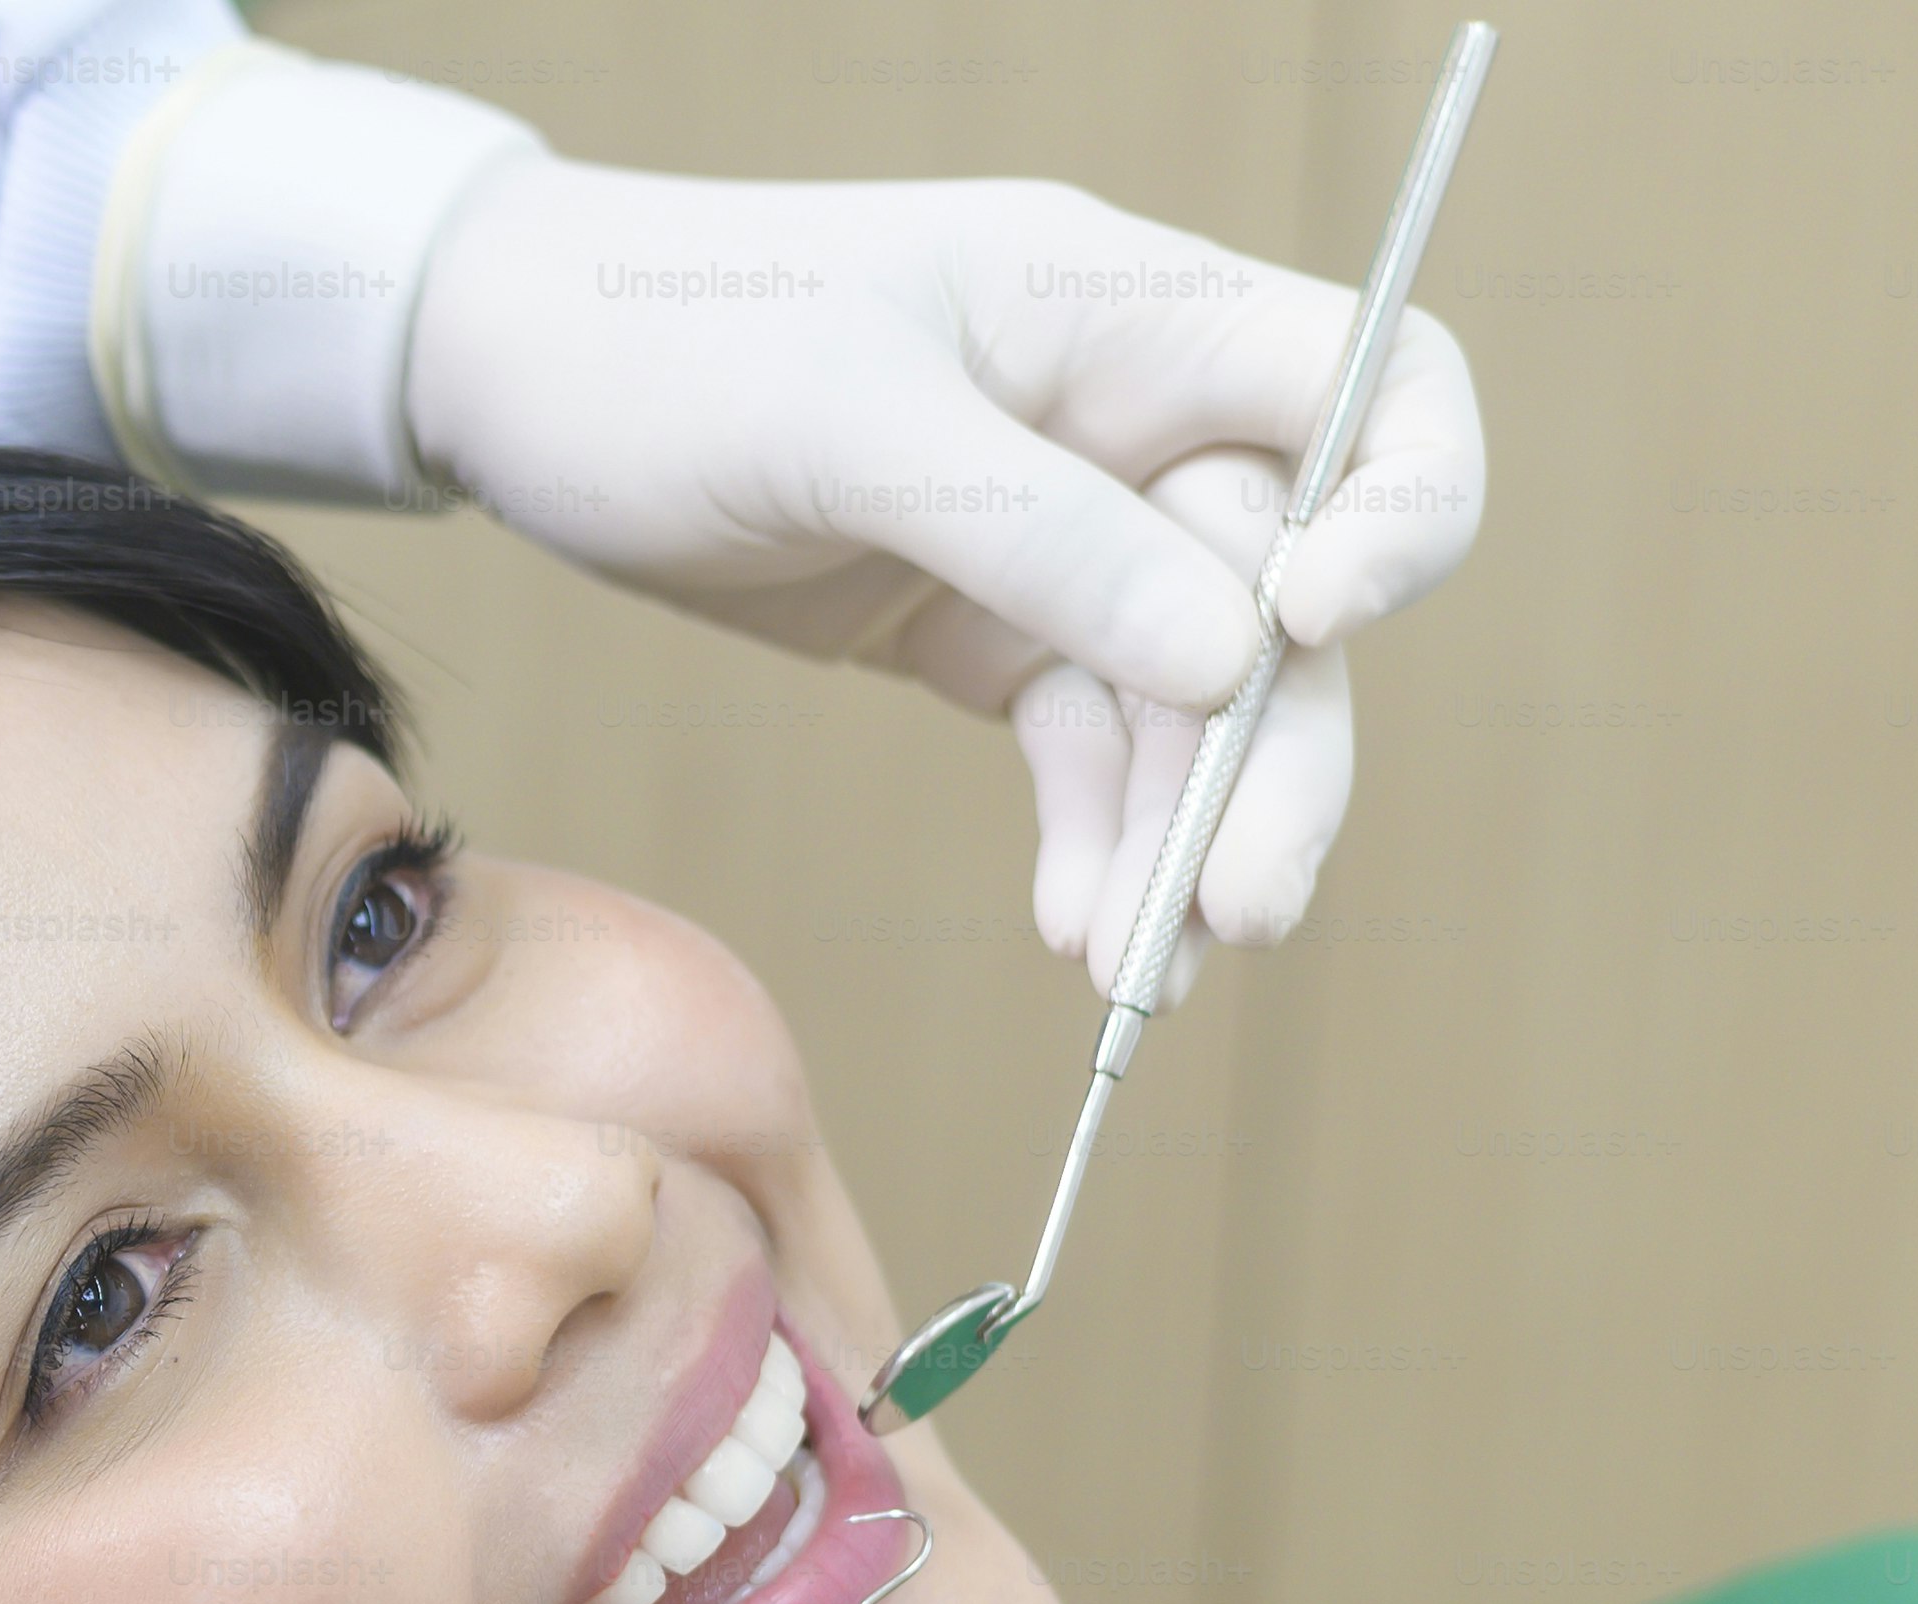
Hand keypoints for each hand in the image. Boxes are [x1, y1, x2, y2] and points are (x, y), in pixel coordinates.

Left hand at [404, 163, 1481, 991]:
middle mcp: (1130, 421)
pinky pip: (1087, 750)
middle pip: (1288, 598)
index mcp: (1131, 311)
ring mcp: (1065, 536)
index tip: (1316, 626)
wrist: (517, 379)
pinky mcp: (986, 630)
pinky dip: (1096, 844)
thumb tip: (1235, 656)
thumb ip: (1040, 533)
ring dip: (1182, 841)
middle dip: (1277, 757)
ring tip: (1138, 978)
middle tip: (1242, 909)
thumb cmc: (675, 340)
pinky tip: (1079, 937)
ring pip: (1190, 706)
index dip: (1399, 509)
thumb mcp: (846, 420)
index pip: (1376, 385)